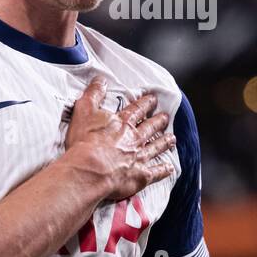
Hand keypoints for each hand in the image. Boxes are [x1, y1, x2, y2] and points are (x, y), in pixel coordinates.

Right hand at [65, 77, 175, 201]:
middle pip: (150, 128)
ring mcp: (139, 157)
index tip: (153, 99)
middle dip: (159, 121)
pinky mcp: (140, 176)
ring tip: (172, 138)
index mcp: (122, 123)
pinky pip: (156, 172)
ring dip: (164, 142)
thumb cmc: (85, 141)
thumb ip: (94, 94)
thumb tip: (101, 80)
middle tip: (166, 117)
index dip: (146, 103)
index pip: (137, 110)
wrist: (90, 169)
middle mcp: (134, 139)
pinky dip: (164, 170)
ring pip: (156, 148)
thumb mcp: (84, 110)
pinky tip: (170, 168)